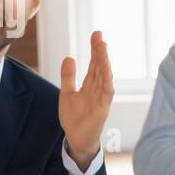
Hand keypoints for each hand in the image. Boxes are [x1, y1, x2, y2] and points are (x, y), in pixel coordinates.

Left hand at [59, 30, 113, 169]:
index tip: (96, 35)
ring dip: (104, 62)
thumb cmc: (75, 118)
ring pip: (105, 77)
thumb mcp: (67, 93)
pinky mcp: (103, 108)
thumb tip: (69, 57)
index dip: (95, 49)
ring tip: (102, 48)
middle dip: (100, 51)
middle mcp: (98, 89)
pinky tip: (106, 69)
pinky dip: (107, 80)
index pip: (94, 63)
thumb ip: (68, 76)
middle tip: (99, 36)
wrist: (76, 139)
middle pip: (100, 67)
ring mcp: (102, 98)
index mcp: (90, 85)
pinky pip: (107, 92)